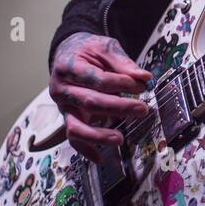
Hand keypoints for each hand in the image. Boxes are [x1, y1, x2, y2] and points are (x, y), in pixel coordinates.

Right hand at [49, 32, 151, 162]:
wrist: (67, 54)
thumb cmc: (88, 50)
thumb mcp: (104, 47)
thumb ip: (123, 62)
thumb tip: (144, 78)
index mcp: (68, 67)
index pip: (96, 78)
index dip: (120, 83)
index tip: (140, 85)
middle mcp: (61, 89)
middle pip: (90, 102)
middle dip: (118, 107)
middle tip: (142, 109)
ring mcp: (62, 107)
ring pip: (76, 126)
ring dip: (98, 135)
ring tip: (120, 139)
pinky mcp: (68, 119)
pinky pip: (74, 138)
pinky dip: (86, 150)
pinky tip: (100, 158)